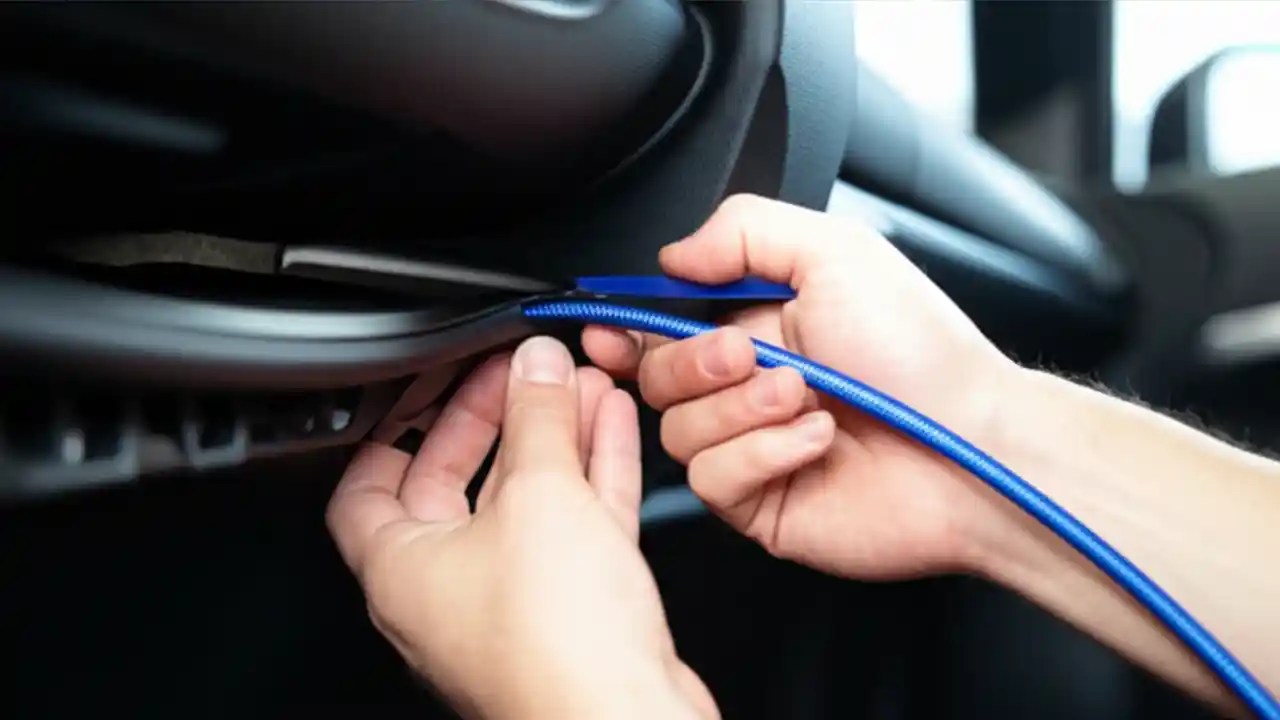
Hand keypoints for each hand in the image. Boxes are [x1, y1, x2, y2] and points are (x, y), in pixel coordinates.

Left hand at [327, 337, 716, 719]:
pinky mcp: (571, 612)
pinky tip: (610, 428)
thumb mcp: (541, 497)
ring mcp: (512, 603)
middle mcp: (448, 591)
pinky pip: (573, 528)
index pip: (369, 482)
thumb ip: (537, 418)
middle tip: (523, 373)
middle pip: (457, 484)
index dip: (397, 424)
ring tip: (576, 385)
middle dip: (495, 419)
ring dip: (551, 439)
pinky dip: (589, 475)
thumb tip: (534, 366)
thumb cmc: (557, 645)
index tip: (435, 381)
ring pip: (525, 502)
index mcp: (402, 570)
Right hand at [584, 194, 1023, 579]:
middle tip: (749, 353)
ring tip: (806, 397)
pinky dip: (762, 452)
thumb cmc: (922, 353)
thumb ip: (743, 232)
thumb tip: (673, 254)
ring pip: (677, 430)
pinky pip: (712, 479)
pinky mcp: (760, 501)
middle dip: (694, 361)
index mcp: (758, 323)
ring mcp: (752, 446)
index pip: (663, 322)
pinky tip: (815, 440)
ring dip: (741, 408)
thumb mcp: (837, 252)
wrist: (974, 445)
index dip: (625, 323)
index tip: (605, 325)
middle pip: (657, 376)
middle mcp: (748, 386)